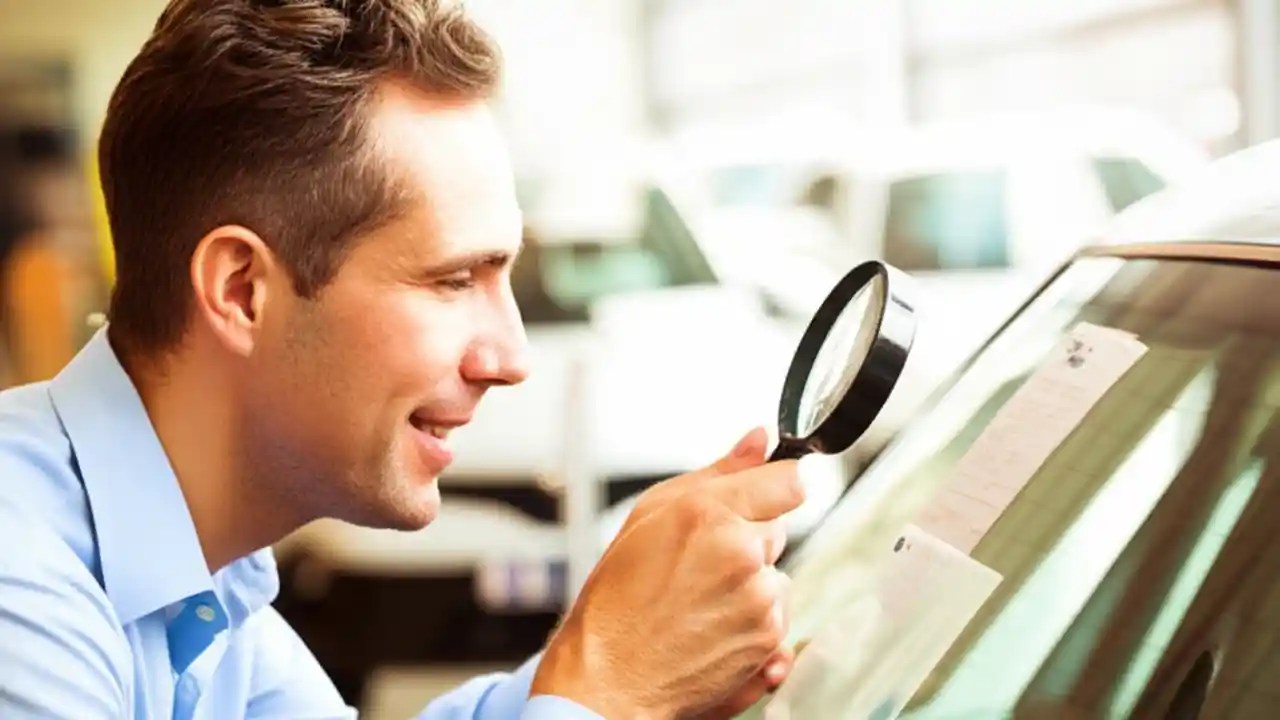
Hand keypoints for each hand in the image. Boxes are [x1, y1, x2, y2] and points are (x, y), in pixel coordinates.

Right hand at [530, 427, 803, 718]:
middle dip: (748, 537)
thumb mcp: (651, 514)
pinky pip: (778, 614)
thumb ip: (718, 472)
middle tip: (700, 562)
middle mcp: (743, 555)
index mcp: (710, 514)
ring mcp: (760, 601)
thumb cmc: (618, 599)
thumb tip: (758, 439)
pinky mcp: (770, 640)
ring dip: (752, 582)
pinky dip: (754, 620)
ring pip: (777, 573)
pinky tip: (712, 626)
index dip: (773, 487)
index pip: (790, 480)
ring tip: (701, 599)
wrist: (609, 677)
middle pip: (778, 527)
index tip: (761, 496)